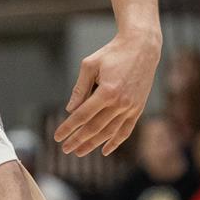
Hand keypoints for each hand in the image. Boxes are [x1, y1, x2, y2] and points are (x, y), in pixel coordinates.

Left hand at [55, 30, 158, 156]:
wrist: (142, 47)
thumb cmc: (113, 53)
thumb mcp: (90, 65)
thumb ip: (80, 89)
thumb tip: (70, 110)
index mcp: (107, 91)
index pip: (82, 115)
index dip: (68, 127)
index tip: (57, 136)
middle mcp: (120, 103)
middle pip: (95, 128)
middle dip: (78, 140)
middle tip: (65, 149)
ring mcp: (131, 107)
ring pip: (109, 132)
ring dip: (93, 144)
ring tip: (79, 151)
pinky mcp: (138, 108)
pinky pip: (126, 130)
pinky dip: (115, 142)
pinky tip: (104, 151)